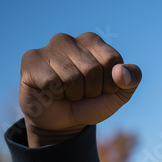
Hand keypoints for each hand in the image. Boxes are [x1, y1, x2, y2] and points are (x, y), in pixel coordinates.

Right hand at [19, 32, 140, 146]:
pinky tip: (51, 91)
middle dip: (91, 90)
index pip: (112, 60)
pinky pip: (52, 82)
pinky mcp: (30, 60)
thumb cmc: (91, 102)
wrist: (62, 122)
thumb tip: (121, 72)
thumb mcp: (118, 95)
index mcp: (93, 42)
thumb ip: (131, 80)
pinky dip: (56, 95)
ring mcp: (48, 48)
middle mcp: (69, 40)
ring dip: (73, 94)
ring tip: (67, 92)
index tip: (102, 88)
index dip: (110, 83)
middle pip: (93, 69)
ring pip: (72, 77)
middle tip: (82, 92)